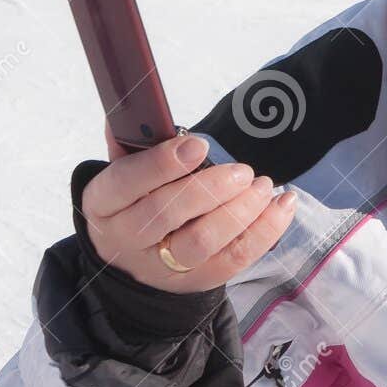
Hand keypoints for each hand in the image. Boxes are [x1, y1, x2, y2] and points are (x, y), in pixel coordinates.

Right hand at [83, 127, 295, 292]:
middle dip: (210, 189)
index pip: (127, 182)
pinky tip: (282, 204)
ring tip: (263, 186)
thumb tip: (141, 105)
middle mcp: (127, 238)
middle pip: (166, 214)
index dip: (163, 163)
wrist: (132, 260)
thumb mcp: (122, 170)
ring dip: (239, 211)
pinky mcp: (196, 281)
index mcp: (104, 203)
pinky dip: (264, 231)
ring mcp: (161, 266)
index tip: (200, 145)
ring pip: (201, 242)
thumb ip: (132, 140)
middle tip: (243, 170)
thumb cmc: (134, 201)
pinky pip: (233, 260)